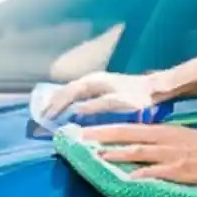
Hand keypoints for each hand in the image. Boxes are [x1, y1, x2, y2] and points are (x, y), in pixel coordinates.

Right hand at [43, 71, 164, 118]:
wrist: (154, 88)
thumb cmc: (138, 97)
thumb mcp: (118, 103)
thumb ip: (97, 106)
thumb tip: (77, 110)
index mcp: (93, 82)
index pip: (68, 94)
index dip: (57, 106)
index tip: (46, 118)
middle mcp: (92, 78)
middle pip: (67, 90)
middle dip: (53, 103)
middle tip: (42, 117)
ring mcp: (96, 80)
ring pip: (71, 89)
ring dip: (59, 100)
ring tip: (49, 112)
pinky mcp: (100, 85)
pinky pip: (78, 91)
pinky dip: (69, 99)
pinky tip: (67, 106)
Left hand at [81, 123, 196, 183]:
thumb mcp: (179, 136)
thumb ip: (158, 140)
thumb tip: (136, 145)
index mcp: (162, 131)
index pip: (129, 127)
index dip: (106, 128)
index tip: (86, 130)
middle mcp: (163, 139)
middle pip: (128, 135)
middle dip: (104, 136)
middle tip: (81, 138)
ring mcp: (170, 155)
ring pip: (138, 151)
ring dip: (117, 153)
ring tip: (98, 155)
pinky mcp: (178, 170)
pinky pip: (157, 172)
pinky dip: (142, 174)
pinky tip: (129, 178)